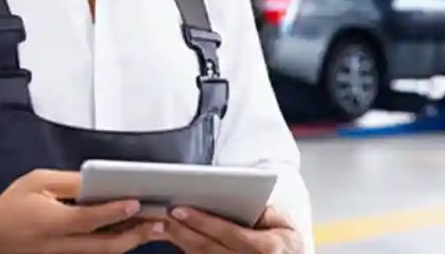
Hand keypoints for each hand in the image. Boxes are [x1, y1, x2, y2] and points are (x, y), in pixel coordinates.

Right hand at [0, 169, 165, 253]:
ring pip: (103, 253)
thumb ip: (68, 182)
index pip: (89, 219)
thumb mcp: (36, 182)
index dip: (114, 211)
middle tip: (157, 222)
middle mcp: (59, 245)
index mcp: (51, 223)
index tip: (136, 203)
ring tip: (151, 228)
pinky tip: (127, 235)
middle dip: (135, 235)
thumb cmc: (10, 207)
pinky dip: (113, 246)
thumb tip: (96, 181)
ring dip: (129, 242)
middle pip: (104, 246)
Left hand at [153, 206, 303, 253]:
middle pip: (209, 248)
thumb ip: (260, 209)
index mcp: (267, 248)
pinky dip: (186, 249)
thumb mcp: (282, 219)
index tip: (178, 209)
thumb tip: (231, 196)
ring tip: (159, 223)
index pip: (228, 233)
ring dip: (179, 240)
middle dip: (182, 231)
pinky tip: (172, 236)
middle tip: (159, 214)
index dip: (202, 221)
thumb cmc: (285, 238)